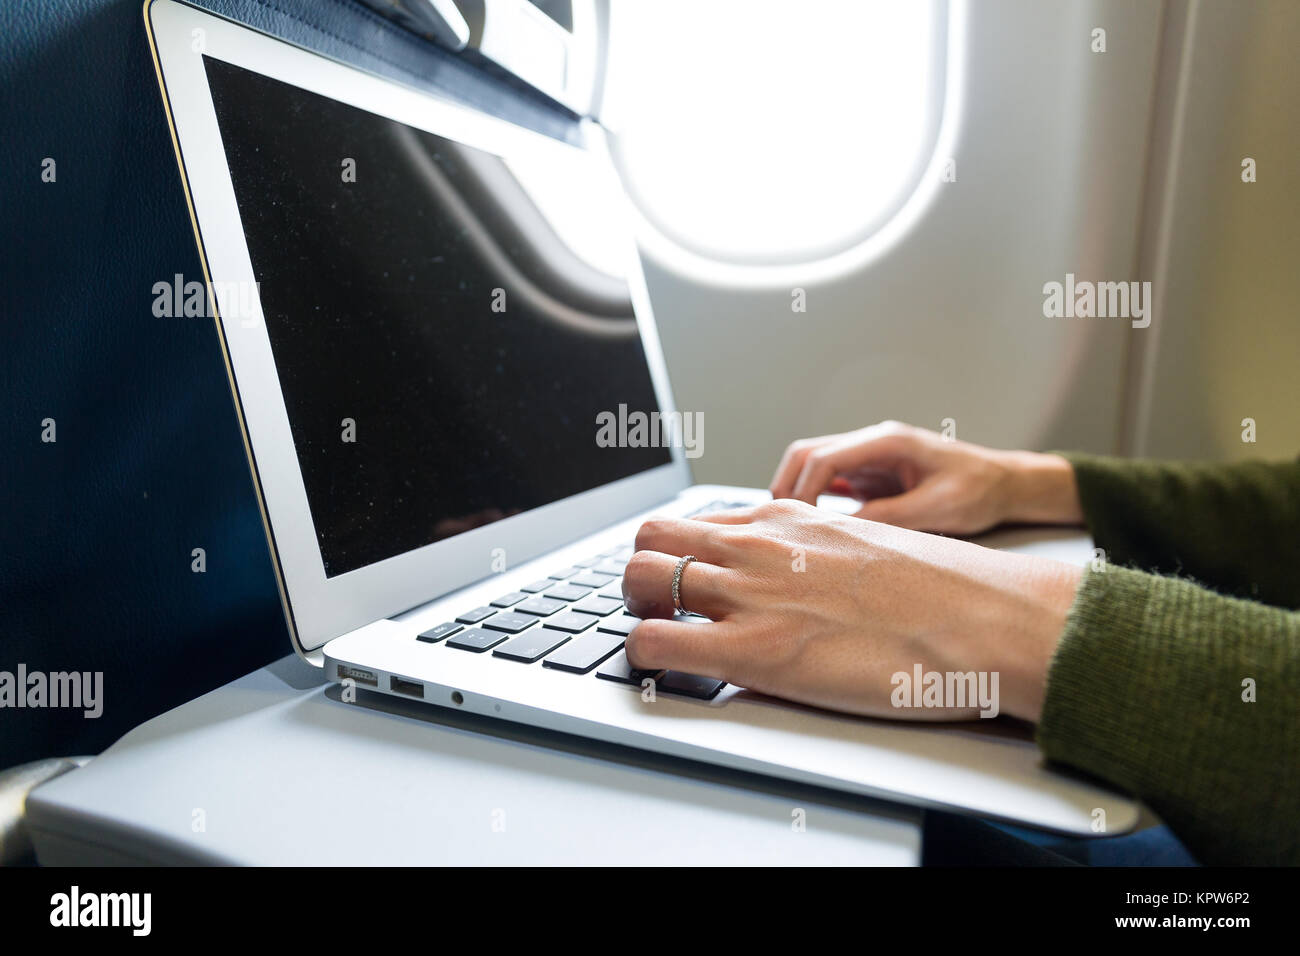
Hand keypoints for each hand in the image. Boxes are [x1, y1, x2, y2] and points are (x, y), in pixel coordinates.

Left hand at [623, 499, 1081, 721]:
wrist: (984, 617)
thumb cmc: (945, 592)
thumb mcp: (872, 549)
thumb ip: (824, 556)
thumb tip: (810, 580)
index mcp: (789, 520)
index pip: (699, 522)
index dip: (683, 556)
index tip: (688, 583)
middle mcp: (758, 545)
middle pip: (652, 538)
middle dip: (645, 573)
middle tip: (665, 609)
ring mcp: (750, 593)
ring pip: (638, 577)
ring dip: (637, 607)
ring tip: (665, 636)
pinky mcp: (753, 649)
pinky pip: (652, 643)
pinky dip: (644, 655)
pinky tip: (671, 669)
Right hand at [769, 420, 1082, 534]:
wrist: (1004, 484)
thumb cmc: (979, 491)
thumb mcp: (938, 509)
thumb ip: (889, 518)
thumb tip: (840, 531)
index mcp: (887, 441)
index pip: (823, 457)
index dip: (802, 491)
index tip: (798, 524)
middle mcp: (872, 442)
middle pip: (806, 454)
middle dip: (787, 487)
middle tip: (784, 527)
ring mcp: (868, 457)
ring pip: (812, 465)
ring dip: (797, 492)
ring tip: (796, 529)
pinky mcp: (870, 474)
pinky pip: (829, 480)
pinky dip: (814, 500)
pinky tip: (815, 526)